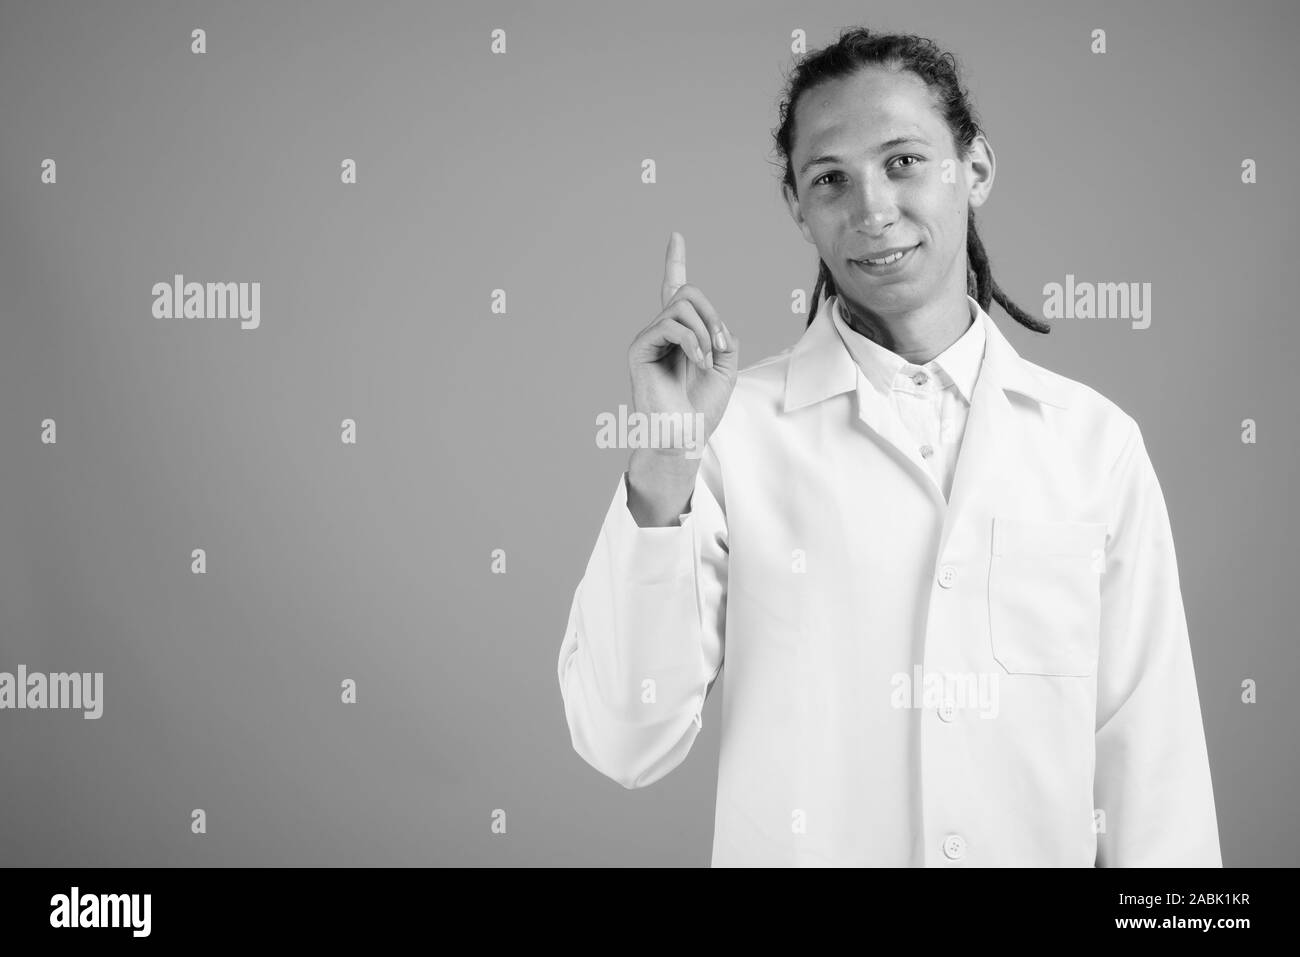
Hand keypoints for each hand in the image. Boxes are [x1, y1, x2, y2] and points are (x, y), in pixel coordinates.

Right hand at [626, 232, 738, 458]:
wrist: (684, 435)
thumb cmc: (702, 407)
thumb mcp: (726, 366)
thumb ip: (723, 336)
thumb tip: (713, 323)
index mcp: (680, 333)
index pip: (674, 290)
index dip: (674, 262)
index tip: (676, 236)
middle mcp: (660, 331)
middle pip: (687, 293)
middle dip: (712, 314)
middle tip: (721, 345)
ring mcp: (648, 339)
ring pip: (680, 306)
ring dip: (704, 331)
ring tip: (709, 359)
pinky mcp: (639, 349)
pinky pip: (669, 325)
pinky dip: (692, 342)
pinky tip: (699, 363)